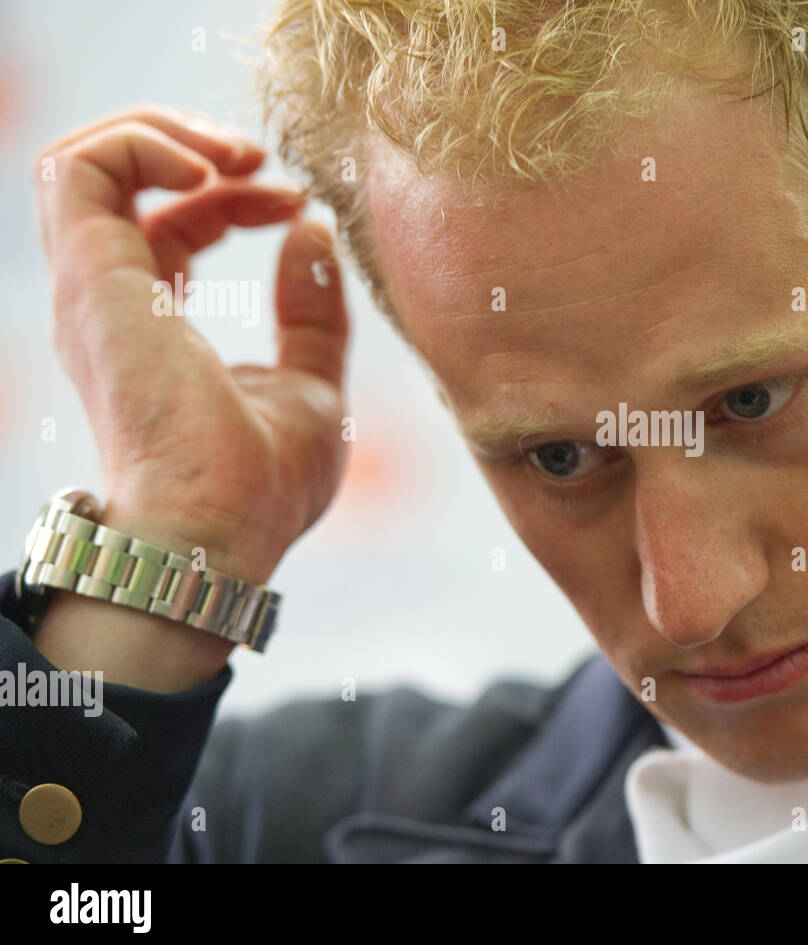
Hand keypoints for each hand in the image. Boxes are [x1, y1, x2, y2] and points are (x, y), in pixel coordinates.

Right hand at [34, 104, 349, 583]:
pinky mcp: (91, 278)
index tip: (299, 206)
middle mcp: (110, 302)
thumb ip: (311, 312)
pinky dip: (142, 143)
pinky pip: (78, 169)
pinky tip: (212, 170)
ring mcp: (94, 289)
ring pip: (81, 161)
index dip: (236, 200)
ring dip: (162, 131)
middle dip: (196, 148)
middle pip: (124, 185)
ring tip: (238, 155)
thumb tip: (311, 231)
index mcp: (154, 327)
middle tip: (265, 162)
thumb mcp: (312, 386)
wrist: (219, 532)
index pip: (173, 228)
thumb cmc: (261, 485)